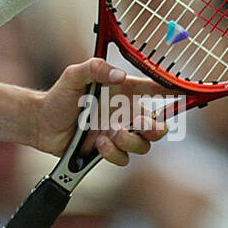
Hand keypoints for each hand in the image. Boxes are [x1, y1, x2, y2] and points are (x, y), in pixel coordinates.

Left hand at [29, 58, 169, 165]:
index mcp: (124, 92)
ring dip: (130, 141)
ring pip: (144, 145)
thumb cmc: (60, 95)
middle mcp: (126, 114)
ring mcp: (119, 134)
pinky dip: (114, 153)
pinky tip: (98, 143)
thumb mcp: (74, 75)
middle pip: (158, 126)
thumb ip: (95, 68)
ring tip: (109, 132)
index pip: (155, 90)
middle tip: (140, 124)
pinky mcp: (109, 151)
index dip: (173, 91)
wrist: (42, 122)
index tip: (185, 92)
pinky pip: (124, 159)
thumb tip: (119, 74)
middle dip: (155, 128)